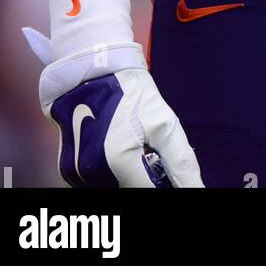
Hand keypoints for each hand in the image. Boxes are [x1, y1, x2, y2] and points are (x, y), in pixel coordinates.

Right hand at [24, 28, 203, 187]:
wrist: (91, 71)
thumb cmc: (130, 92)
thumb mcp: (164, 122)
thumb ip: (181, 162)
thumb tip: (197, 190)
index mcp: (117, 161)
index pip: (150, 194)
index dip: (167, 186)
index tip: (171, 174)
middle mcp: (92, 173)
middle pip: (131, 192)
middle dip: (148, 180)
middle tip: (154, 155)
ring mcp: (77, 174)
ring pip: (115, 190)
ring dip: (130, 179)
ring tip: (136, 149)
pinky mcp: (69, 172)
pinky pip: (99, 184)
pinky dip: (113, 176)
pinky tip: (121, 153)